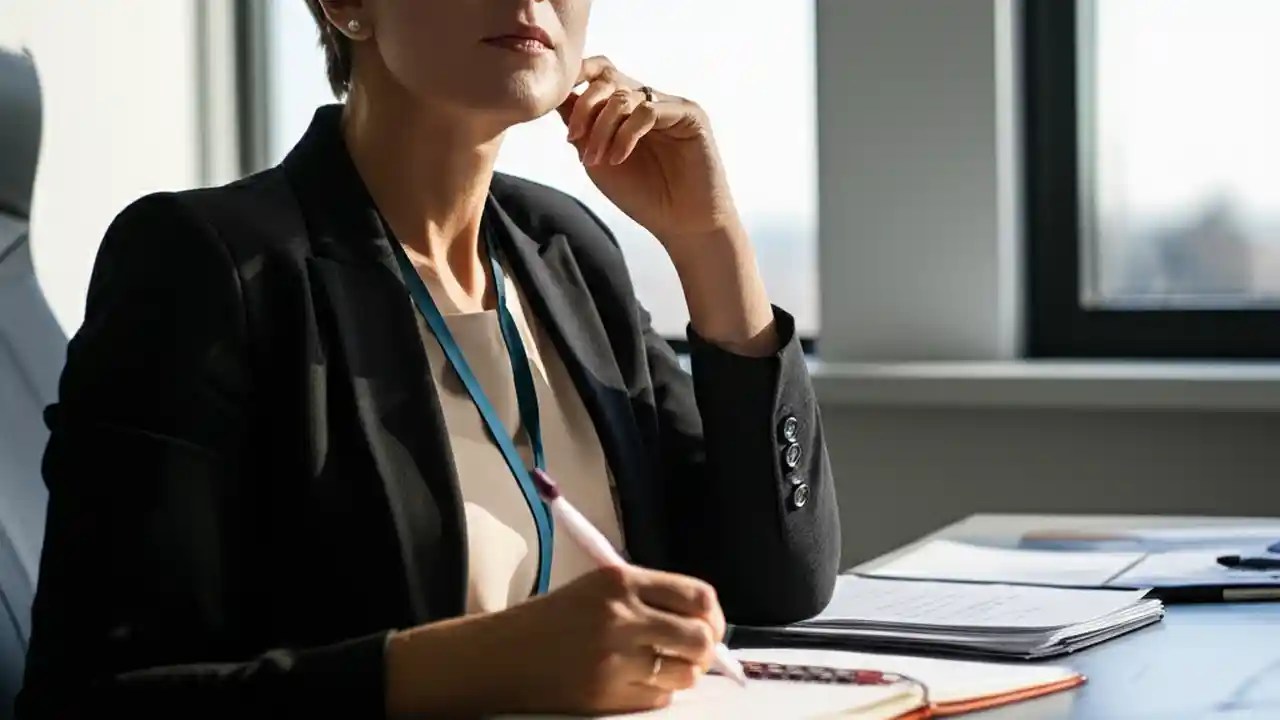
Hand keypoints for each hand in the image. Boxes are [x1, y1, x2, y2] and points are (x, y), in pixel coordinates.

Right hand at [496, 565, 726, 714]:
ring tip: (663, 669)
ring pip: (685, 673)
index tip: (709, 625)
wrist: (501, 655)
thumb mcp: (598, 589)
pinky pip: (659, 699)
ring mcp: (615, 658)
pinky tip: (635, 683)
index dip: (712, 615)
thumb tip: (704, 624)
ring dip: (682, 674)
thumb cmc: (552, 620)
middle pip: (699, 637)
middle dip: (706, 650)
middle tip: (695, 655)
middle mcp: (621, 616)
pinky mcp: (608, 694)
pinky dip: (657, 694)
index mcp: (620, 580)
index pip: (697, 595)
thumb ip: (648, 598)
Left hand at [556, 56, 741, 252]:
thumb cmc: (642, 196)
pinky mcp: (689, 115)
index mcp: (627, 107)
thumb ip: (580, 128)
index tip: (550, 101)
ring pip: (624, 96)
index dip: (575, 77)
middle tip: (574, 139)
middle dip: (585, 108)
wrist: (681, 224)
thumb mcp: (597, 160)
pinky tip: (618, 159)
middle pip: (608, 77)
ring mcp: (669, 105)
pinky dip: (626, 135)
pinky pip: (648, 111)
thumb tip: (555, 97)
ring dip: (602, 128)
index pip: (599, 73)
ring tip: (596, 160)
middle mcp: (648, 100)